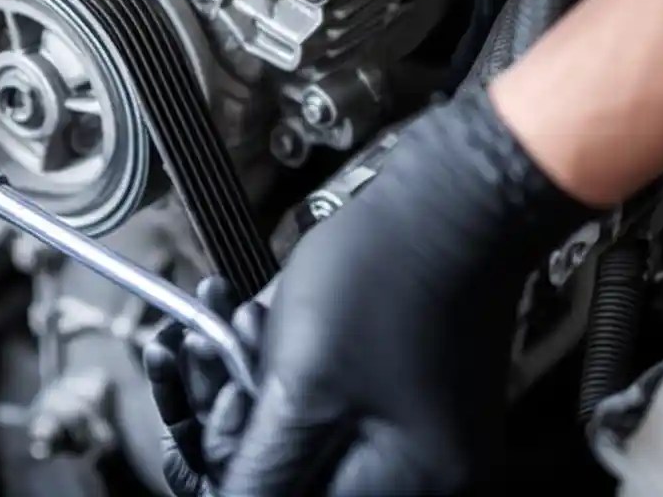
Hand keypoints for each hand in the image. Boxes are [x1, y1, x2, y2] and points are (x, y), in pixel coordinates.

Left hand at [148, 90, 592, 494]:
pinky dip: (282, 364)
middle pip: (295, 474)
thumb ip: (262, 465)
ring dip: (252, 381)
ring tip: (232, 325)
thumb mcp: (302, 385)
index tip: (214, 413)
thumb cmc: (386, 274)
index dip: (237, 464)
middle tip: (212, 355)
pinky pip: (327, 400)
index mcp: (405, 487)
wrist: (451, 195)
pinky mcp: (407, 396)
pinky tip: (257, 316)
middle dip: (237, 415)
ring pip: (302, 432)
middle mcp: (421, 476)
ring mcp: (418, 435)